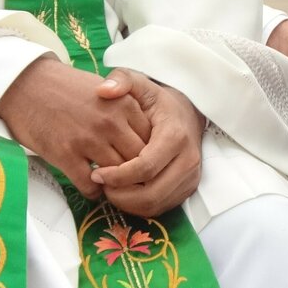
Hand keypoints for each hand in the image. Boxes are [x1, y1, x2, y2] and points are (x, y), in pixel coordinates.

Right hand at [0, 58, 149, 197]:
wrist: (26, 83)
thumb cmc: (66, 87)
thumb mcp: (106, 90)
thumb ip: (127, 111)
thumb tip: (146, 140)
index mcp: (124, 103)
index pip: (151, 140)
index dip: (148, 154)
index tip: (141, 161)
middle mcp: (111, 122)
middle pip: (138, 160)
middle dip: (135, 173)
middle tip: (129, 179)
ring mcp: (88, 139)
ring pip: (117, 176)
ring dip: (114, 184)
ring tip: (110, 184)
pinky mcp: (65, 154)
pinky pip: (90, 185)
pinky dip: (93, 191)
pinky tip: (90, 185)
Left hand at [93, 68, 205, 216]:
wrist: (187, 114)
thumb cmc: (158, 102)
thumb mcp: (141, 84)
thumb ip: (122, 80)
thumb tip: (103, 90)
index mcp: (175, 136)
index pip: (145, 168)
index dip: (118, 175)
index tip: (96, 172)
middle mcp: (188, 160)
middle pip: (151, 193)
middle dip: (121, 194)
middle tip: (100, 185)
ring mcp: (190, 177)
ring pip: (156, 204)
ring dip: (128, 203)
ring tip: (108, 189)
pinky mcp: (188, 188)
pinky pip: (161, 207)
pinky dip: (138, 206)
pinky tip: (123, 193)